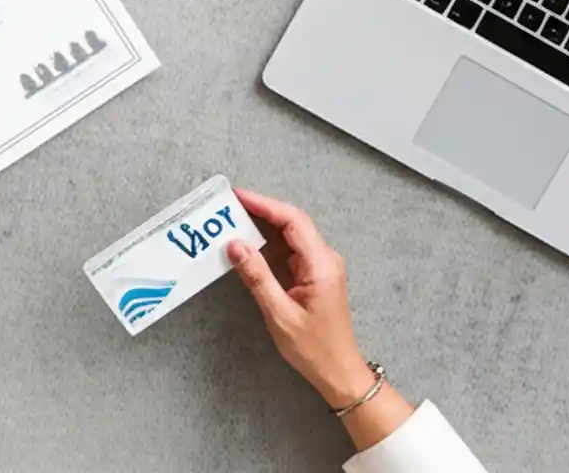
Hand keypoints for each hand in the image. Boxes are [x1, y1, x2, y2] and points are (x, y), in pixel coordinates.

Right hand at [226, 189, 373, 407]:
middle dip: (261, 211)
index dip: (265, 205)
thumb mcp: (279, 314)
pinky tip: (249, 245)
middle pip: (292, 223)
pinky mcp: (314, 275)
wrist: (338, 371)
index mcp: (322, 264)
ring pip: (291, 236)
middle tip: (230, 205)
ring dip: (263, 227)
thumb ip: (257, 276)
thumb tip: (235, 245)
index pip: (293, 221)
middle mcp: (325, 259)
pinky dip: (269, 245)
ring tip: (233, 221)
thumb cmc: (314, 348)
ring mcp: (321, 266)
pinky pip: (291, 251)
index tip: (239, 197)